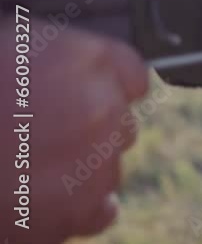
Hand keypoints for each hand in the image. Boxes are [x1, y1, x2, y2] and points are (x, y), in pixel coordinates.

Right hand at [2, 21, 148, 242]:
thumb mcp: (14, 47)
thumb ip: (58, 59)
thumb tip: (68, 78)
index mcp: (85, 60)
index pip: (131, 73)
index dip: (110, 86)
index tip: (91, 97)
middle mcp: (103, 108)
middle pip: (120, 124)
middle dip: (89, 132)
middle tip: (40, 138)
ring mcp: (96, 162)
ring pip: (109, 167)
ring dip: (80, 169)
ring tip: (27, 170)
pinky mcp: (79, 210)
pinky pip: (101, 210)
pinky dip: (78, 208)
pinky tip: (44, 200)